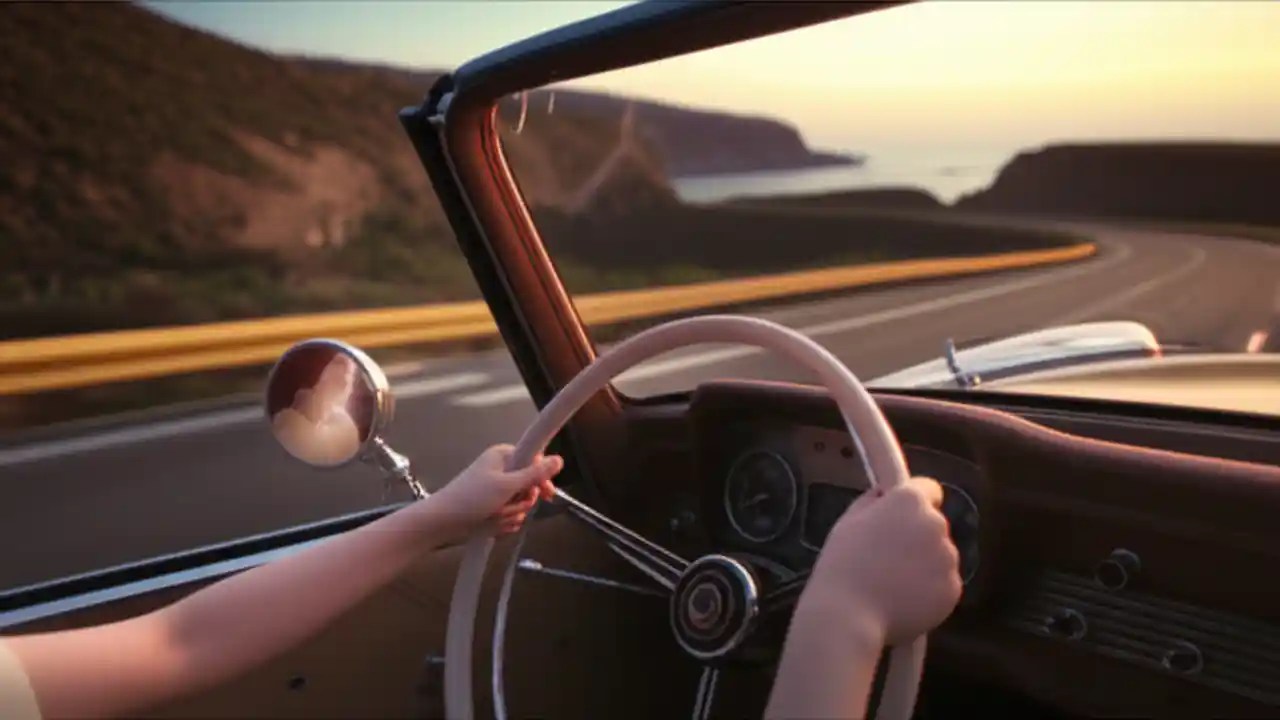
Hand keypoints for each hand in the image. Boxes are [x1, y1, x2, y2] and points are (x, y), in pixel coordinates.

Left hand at [430, 444, 561, 537]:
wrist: (443, 522)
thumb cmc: (472, 498)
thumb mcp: (507, 485)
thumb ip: (535, 474)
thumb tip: (559, 459)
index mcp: (503, 456)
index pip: (534, 460)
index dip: (542, 477)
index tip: (546, 493)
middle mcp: (502, 470)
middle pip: (530, 485)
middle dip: (522, 501)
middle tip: (510, 505)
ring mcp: (497, 490)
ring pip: (521, 504)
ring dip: (511, 513)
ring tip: (494, 515)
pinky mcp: (493, 508)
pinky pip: (511, 515)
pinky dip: (504, 522)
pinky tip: (491, 524)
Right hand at [804, 476, 961, 645]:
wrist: (849, 615)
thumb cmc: (842, 564)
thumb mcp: (849, 522)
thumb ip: (873, 502)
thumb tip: (885, 495)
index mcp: (910, 502)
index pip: (928, 488)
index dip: (914, 501)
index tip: (900, 516)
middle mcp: (936, 525)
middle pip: (933, 524)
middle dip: (917, 536)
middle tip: (888, 557)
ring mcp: (948, 559)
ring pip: (940, 556)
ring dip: (924, 564)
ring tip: (893, 584)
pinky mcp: (954, 590)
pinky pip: (944, 584)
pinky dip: (930, 591)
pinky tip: (904, 601)